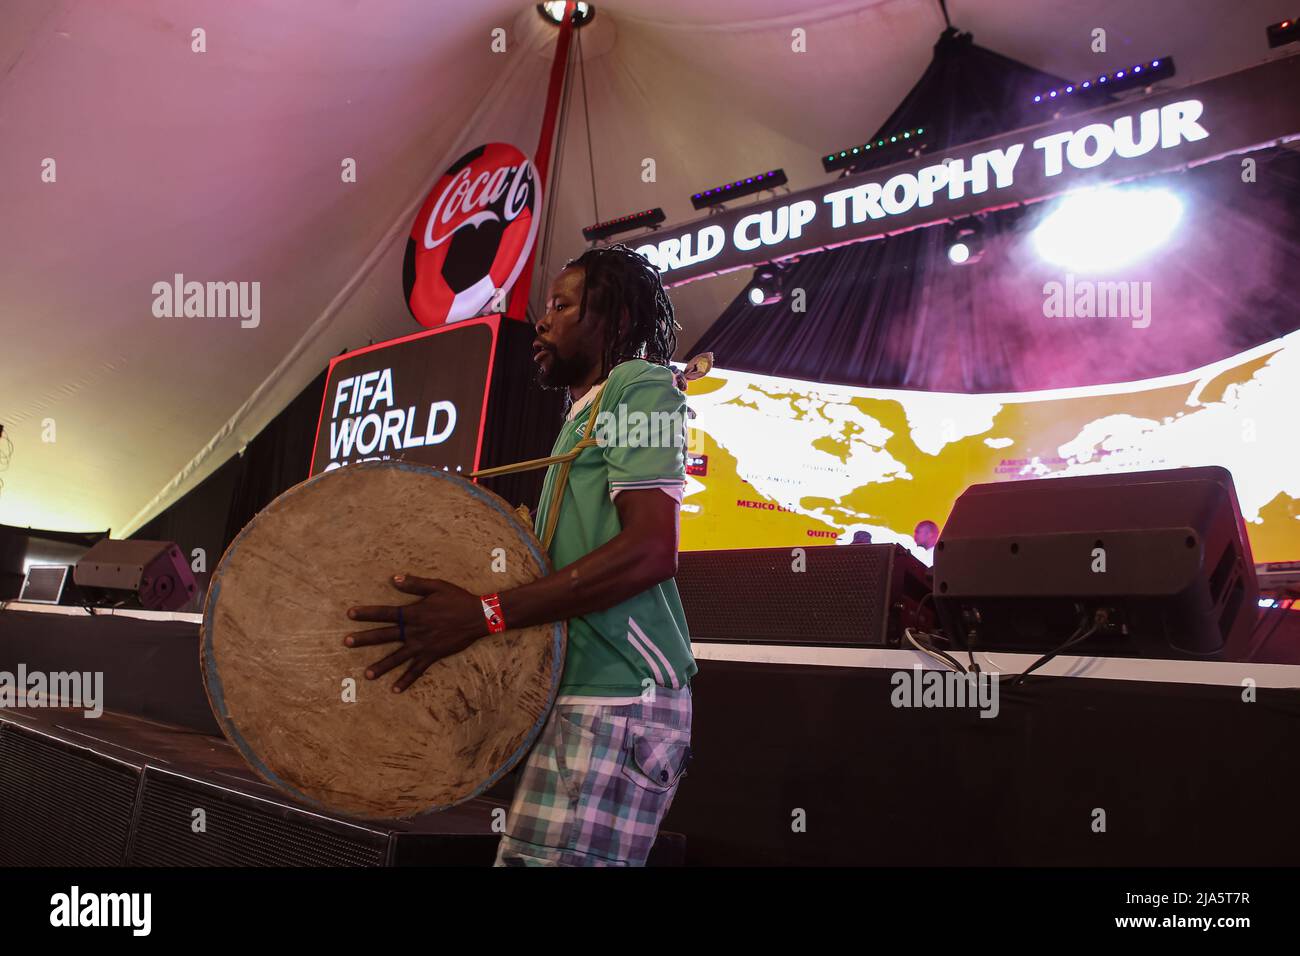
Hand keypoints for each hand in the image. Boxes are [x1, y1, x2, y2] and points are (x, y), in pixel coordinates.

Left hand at [344, 575, 485, 692]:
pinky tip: (395, 689)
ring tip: (367, 675)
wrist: (477, 617)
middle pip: (384, 635)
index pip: (385, 613)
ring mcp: (422, 645)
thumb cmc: (457, 599)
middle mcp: (414, 631)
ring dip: (381, 666)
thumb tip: (394, 578)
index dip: (367, 613)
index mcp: (413, 613)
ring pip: (397, 657)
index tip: (349, 614)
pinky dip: (406, 680)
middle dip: (364, 639)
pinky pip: (416, 671)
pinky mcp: (431, 656)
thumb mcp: (436, 586)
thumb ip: (414, 584)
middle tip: (346, 642)